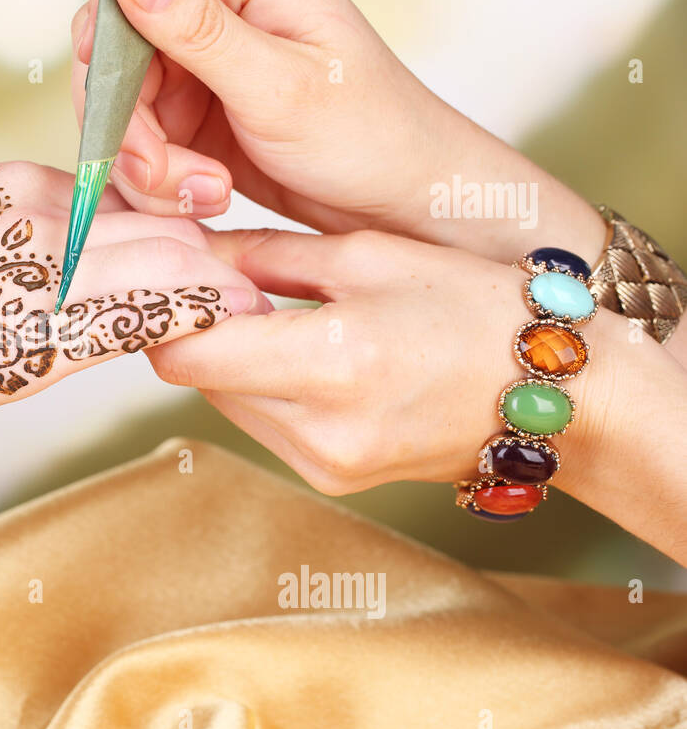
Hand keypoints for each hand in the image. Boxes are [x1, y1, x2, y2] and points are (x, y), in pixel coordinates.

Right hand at [71, 0, 606, 263]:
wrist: (398, 204)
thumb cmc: (371, 135)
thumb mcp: (281, 85)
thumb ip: (200, 30)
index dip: (110, 16)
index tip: (115, 82)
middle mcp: (214, 4)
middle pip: (111, 43)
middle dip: (126, 119)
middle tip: (161, 172)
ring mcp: (198, 62)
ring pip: (118, 104)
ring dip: (145, 162)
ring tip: (203, 194)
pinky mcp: (191, 113)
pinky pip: (139, 142)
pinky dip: (157, 181)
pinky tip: (203, 198)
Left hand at [146, 227, 617, 495]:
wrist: (558, 394)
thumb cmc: (473, 307)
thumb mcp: (368, 255)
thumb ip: (263, 256)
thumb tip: (185, 250)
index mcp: (331, 363)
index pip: (189, 355)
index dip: (169, 312)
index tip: (175, 274)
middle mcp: (319, 430)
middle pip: (197, 380)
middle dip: (200, 329)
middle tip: (220, 280)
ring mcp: (324, 464)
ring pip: (225, 403)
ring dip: (230, 359)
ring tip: (273, 313)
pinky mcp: (330, 477)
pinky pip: (262, 425)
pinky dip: (263, 387)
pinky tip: (302, 353)